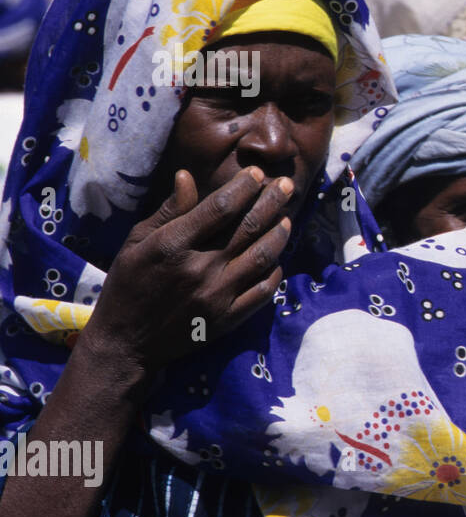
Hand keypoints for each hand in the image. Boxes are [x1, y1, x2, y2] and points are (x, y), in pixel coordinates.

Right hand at [82, 167, 295, 371]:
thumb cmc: (128, 285)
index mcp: (173, 246)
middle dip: (271, 202)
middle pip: (247, 228)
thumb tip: (188, 176)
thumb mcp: (137, 243)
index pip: (219, 208)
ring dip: (279, 234)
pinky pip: (263, 291)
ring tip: (287, 218)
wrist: (126, 342)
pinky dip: (275, 272)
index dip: (242, 188)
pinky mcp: (228, 319)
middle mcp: (199, 269)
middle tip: (286, 185)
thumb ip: (168, 211)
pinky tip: (277, 258)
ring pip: (262, 256)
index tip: (256, 173)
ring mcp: (217, 295)